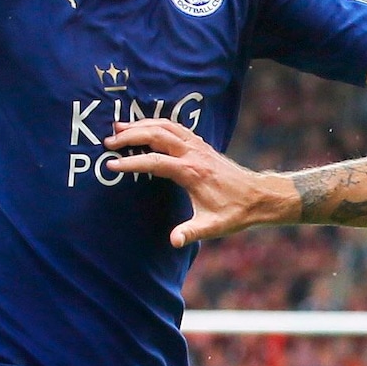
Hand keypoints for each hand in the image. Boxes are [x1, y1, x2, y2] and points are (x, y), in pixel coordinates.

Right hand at [103, 118, 293, 247]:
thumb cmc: (235, 212)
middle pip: (157, 134)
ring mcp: (198, 146)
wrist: (258, 197)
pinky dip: (157, 123)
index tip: (111, 165)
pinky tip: (145, 127)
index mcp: (192, 172)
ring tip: (119, 127)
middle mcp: (194, 153)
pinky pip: (175, 127)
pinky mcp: (201, 145)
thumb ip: (191, 233)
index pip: (154, 161)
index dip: (131, 162)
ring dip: (141, 124)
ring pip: (166, 125)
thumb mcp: (213, 227)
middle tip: (108, 141)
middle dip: (130, 135)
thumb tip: (174, 241)